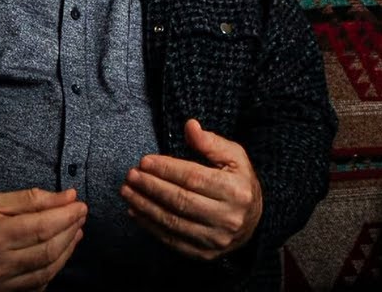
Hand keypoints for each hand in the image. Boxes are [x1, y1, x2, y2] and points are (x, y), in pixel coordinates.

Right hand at [0, 187, 86, 290]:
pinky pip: (38, 284)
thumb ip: (32, 199)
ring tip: (75, 231)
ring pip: (47, 269)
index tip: (80, 205)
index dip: (67, 216)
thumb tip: (68, 197)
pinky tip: (61, 251)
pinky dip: (55, 267)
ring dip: (68, 249)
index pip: (42, 227)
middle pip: (48, 249)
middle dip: (70, 230)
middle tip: (80, 216)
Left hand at [120, 118, 263, 260]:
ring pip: (173, 221)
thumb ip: (210, 142)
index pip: (194, 178)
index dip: (166, 169)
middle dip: (151, 187)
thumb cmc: (239, 182)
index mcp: (236, 190)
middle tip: (131, 176)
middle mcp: (227, 217)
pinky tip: (136, 212)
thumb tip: (189, 126)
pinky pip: (172, 240)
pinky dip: (150, 226)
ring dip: (145, 206)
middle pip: (180, 200)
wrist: (254, 221)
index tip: (145, 161)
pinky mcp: (204, 254)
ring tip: (127, 192)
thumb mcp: (234, 157)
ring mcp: (215, 238)